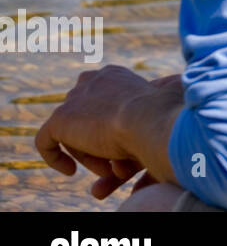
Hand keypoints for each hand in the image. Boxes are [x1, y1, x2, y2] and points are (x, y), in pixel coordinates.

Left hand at [35, 67, 183, 197]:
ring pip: (72, 132)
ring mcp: (74, 98)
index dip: (108, 127)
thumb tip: (131, 141)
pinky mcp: (60, 119)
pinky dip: (55, 157)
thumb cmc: (162, 118)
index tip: (121, 146)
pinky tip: (70, 171)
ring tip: (107, 170)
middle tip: (115, 164)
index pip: (100, 101)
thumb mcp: (153, 113)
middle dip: (98, 143)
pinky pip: (45, 141)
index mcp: (113, 74)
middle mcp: (92, 80)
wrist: (150, 119)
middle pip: (84, 117)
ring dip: (88, 154)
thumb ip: (139, 118)